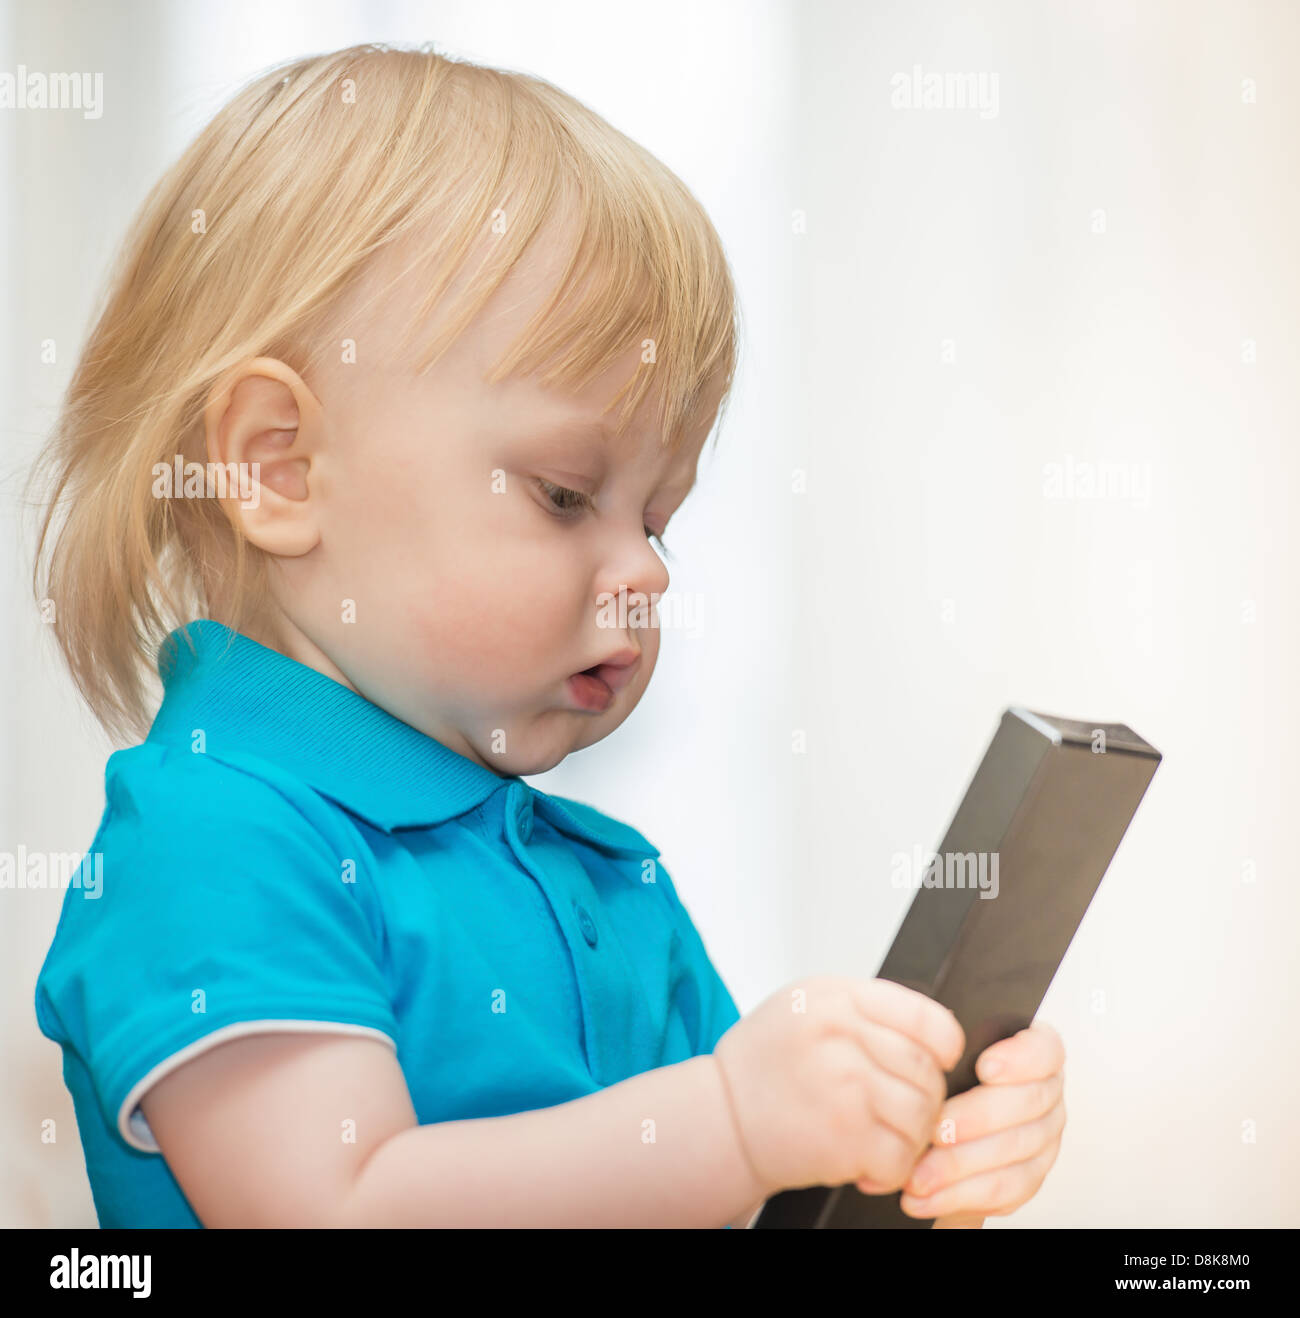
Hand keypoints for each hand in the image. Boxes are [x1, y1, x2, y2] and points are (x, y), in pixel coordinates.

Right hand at [713, 977, 964, 1196]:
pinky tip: (869, 1162)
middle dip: (926, 1097)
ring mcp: (845, 1087)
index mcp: (836, 999)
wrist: (721, 1117)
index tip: (938, 1060)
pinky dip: (893, 1170)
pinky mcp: (844, 1138)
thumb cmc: (766, 1062)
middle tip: (902, 1108)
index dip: (944, 1045)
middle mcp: (841, 1037)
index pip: (926, 1018)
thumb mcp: (806, 1004)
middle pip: (927, 1071)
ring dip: (912, 1136)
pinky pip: (902, 1158)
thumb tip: (933, 1031)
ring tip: (884, 1135)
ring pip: (922, 1115)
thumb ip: (864, 1008)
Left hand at [860, 1021, 1065, 1224]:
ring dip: (960, 1166)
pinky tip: (926, 1196)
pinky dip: (959, 1195)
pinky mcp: (1027, 1177)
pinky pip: (1002, 1190)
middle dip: (975, 1120)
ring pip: (1012, 1152)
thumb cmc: (937, 1073)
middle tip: (934, 1130)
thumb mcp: (936, 1045)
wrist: (936, 1124)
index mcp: (1032, 1052)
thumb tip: (923, 1036)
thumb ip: (938, 1038)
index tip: (983, 1068)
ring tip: (918, 1174)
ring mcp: (1042, 1138)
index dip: (1018, 1059)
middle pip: (1026, 1104)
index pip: (1043, 1050)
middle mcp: (1045, 1094)